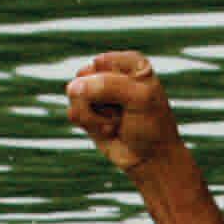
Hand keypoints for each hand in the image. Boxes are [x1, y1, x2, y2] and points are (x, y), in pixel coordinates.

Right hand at [65, 50, 188, 176]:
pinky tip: (109, 130)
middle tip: (125, 111)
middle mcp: (111, 74)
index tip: (135, 97)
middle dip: (103, 100)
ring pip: (74, 94)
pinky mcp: (86, 112)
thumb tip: (71, 88)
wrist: (151, 160)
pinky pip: (72, 112)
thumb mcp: (140, 99)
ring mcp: (96, 94)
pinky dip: (91, 125)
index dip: (113, 84)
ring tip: (117, 122)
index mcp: (130, 63)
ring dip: (97, 115)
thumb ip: (107, 85)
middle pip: (84, 77)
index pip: (101, 63)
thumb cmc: (152, 126)